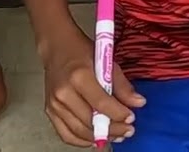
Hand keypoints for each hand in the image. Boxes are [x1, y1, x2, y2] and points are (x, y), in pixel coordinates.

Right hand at [41, 31, 145, 146]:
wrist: (56, 48)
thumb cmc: (82, 52)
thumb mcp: (106, 61)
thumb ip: (122, 85)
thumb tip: (138, 103)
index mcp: (79, 77)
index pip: (101, 104)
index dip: (118, 114)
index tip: (131, 118)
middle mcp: (63, 93)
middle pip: (90, 121)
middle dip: (112, 129)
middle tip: (128, 131)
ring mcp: (54, 104)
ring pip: (79, 131)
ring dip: (100, 137)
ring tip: (117, 136)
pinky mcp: (49, 111)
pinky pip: (66, 134)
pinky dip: (82, 140)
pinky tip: (96, 138)